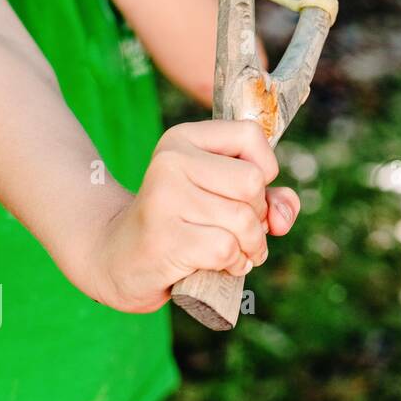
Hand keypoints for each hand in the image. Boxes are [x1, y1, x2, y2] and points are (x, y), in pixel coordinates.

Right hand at [89, 120, 301, 312]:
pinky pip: (226, 249)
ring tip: (233, 251)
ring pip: (244, 220)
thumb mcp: (225, 197)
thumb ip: (269, 197)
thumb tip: (283, 217)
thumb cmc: (183, 224)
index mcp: (185, 138)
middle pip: (252, 182)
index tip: (246, 190)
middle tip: (236, 228)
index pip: (251, 134)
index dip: (265, 168)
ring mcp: (164, 197)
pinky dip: (234, 263)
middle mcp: (171, 160)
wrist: (117, 258)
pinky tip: (219, 265)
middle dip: (258, 213)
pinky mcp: (165, 237)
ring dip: (251, 245)